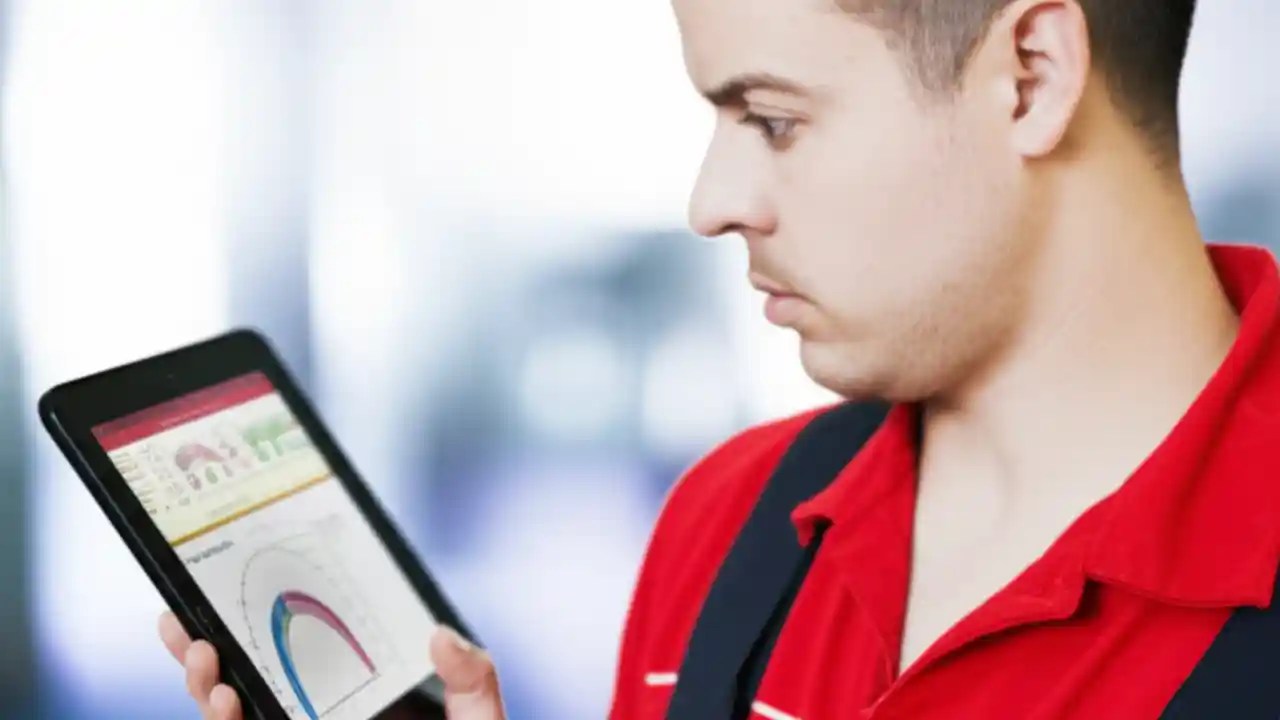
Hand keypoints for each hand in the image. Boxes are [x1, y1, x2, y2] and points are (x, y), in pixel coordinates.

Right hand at [158, 611, 505, 718]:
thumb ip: (474, 684)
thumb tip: (443, 634)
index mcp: (356, 710)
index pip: (300, 667)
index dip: (264, 635)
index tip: (234, 595)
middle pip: (251, 695)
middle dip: (209, 660)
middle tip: (186, 622)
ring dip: (208, 692)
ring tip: (206, 657)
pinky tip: (228, 701)